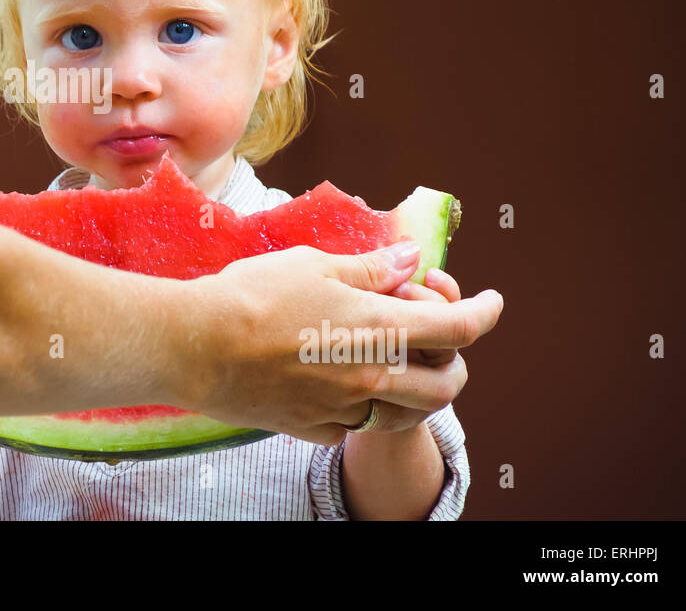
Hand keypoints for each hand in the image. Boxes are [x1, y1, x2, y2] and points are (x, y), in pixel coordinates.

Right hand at [193, 242, 501, 445]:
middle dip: (456, 361)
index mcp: (378, 328)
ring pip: (409, 414)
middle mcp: (370, 377)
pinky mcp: (312, 427)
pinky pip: (357, 425)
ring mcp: (342, 407)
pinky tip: (341, 379)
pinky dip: (365, 405)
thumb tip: (410, 260)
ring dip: (415, 388)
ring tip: (392, 359)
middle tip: (434, 334)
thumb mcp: (313, 264)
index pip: (459, 328)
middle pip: (448, 385)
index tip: (491, 301)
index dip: (485, 311)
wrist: (194, 345)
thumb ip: (370, 268)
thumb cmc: (250, 294)